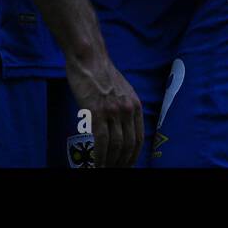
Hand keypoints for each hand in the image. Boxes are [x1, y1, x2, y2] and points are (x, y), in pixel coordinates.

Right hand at [65, 51, 143, 167]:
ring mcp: (113, 111)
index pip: (138, 138)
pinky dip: (99, 156)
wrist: (89, 58)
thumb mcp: (122, 90)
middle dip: (122, 162)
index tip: (126, 164)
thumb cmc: (101, 73)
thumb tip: (121, 128)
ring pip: (115, 145)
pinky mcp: (96, 112)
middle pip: (128, 145)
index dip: (133, 156)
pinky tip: (96, 164)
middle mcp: (127, 109)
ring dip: (110, 162)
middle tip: (114, 169)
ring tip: (104, 169)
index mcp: (135, 105)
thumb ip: (124, 107)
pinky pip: (101, 140)